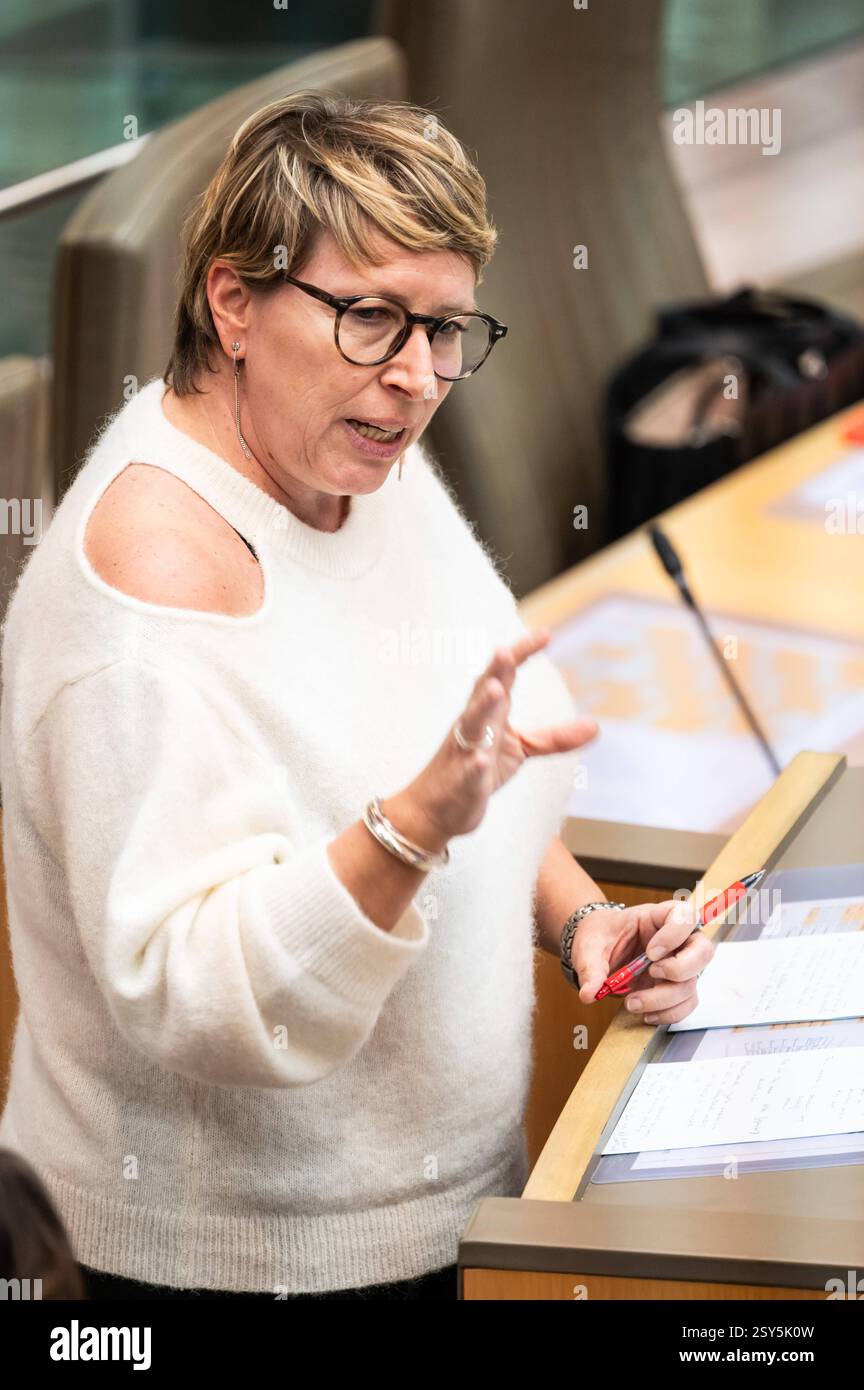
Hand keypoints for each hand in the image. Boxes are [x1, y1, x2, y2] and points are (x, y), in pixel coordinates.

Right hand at [401, 628, 598, 842]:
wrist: (437, 808)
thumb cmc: (477, 770)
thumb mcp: (520, 750)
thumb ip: (554, 738)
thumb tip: (596, 726)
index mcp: (490, 713)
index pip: (505, 676)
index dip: (522, 653)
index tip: (546, 633)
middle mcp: (475, 726)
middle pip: (483, 691)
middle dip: (494, 671)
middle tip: (505, 650)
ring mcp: (465, 752)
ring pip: (471, 724)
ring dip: (482, 706)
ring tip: (496, 690)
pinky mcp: (462, 782)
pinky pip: (468, 771)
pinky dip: (474, 766)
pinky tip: (482, 762)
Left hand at [572, 899, 715, 1024]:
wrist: (598, 951)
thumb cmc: (600, 936)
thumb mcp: (589, 945)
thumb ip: (590, 967)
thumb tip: (589, 993)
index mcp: (658, 917)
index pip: (684, 916)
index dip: (675, 934)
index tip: (651, 952)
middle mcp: (676, 941)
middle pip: (703, 951)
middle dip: (680, 969)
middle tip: (652, 973)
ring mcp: (679, 965)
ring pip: (691, 983)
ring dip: (663, 999)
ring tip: (632, 1002)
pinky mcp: (675, 987)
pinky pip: (686, 1003)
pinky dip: (667, 1014)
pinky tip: (646, 1014)